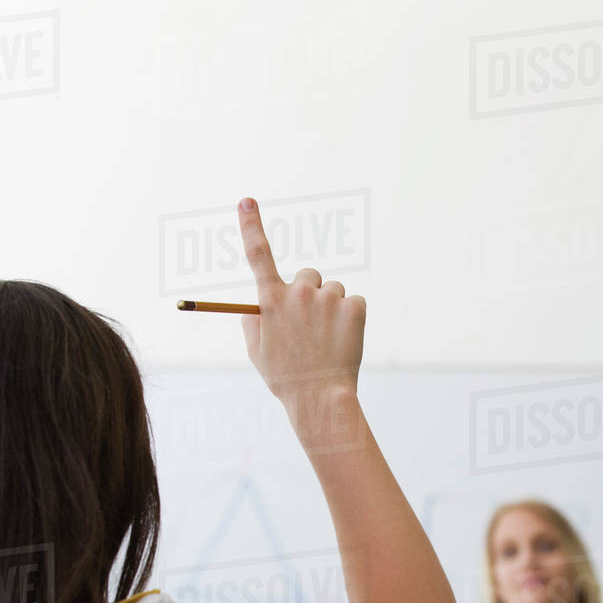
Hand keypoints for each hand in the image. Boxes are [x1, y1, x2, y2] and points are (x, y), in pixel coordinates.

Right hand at [237, 197, 365, 410]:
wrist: (319, 399)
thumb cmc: (286, 378)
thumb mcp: (257, 351)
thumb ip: (254, 322)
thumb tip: (256, 307)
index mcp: (271, 300)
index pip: (257, 254)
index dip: (251, 225)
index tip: (247, 202)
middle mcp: (298, 292)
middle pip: (307, 276)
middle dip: (310, 295)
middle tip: (311, 327)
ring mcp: (328, 299)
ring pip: (334, 291)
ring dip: (332, 309)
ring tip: (328, 339)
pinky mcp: (355, 307)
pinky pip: (355, 303)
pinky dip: (352, 319)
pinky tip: (345, 340)